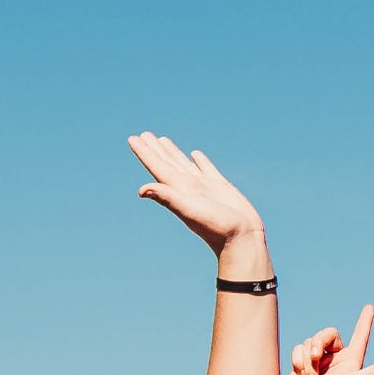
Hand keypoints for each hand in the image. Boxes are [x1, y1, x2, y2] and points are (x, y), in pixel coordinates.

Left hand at [129, 132, 267, 271]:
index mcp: (178, 189)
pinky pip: (206, 168)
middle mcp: (188, 186)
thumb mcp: (188, 210)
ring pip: (184, 163)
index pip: (157, 166)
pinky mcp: (220, 186)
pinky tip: (196, 154)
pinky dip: (200, 160)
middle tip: (143, 135)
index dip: (144, 152)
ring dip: (172, 152)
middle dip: (155, 149)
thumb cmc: (216, 227)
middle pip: (167, 162)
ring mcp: (204, 186)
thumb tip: (141, 190)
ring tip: (162, 140)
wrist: (241, 239)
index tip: (132, 138)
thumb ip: (167, 197)